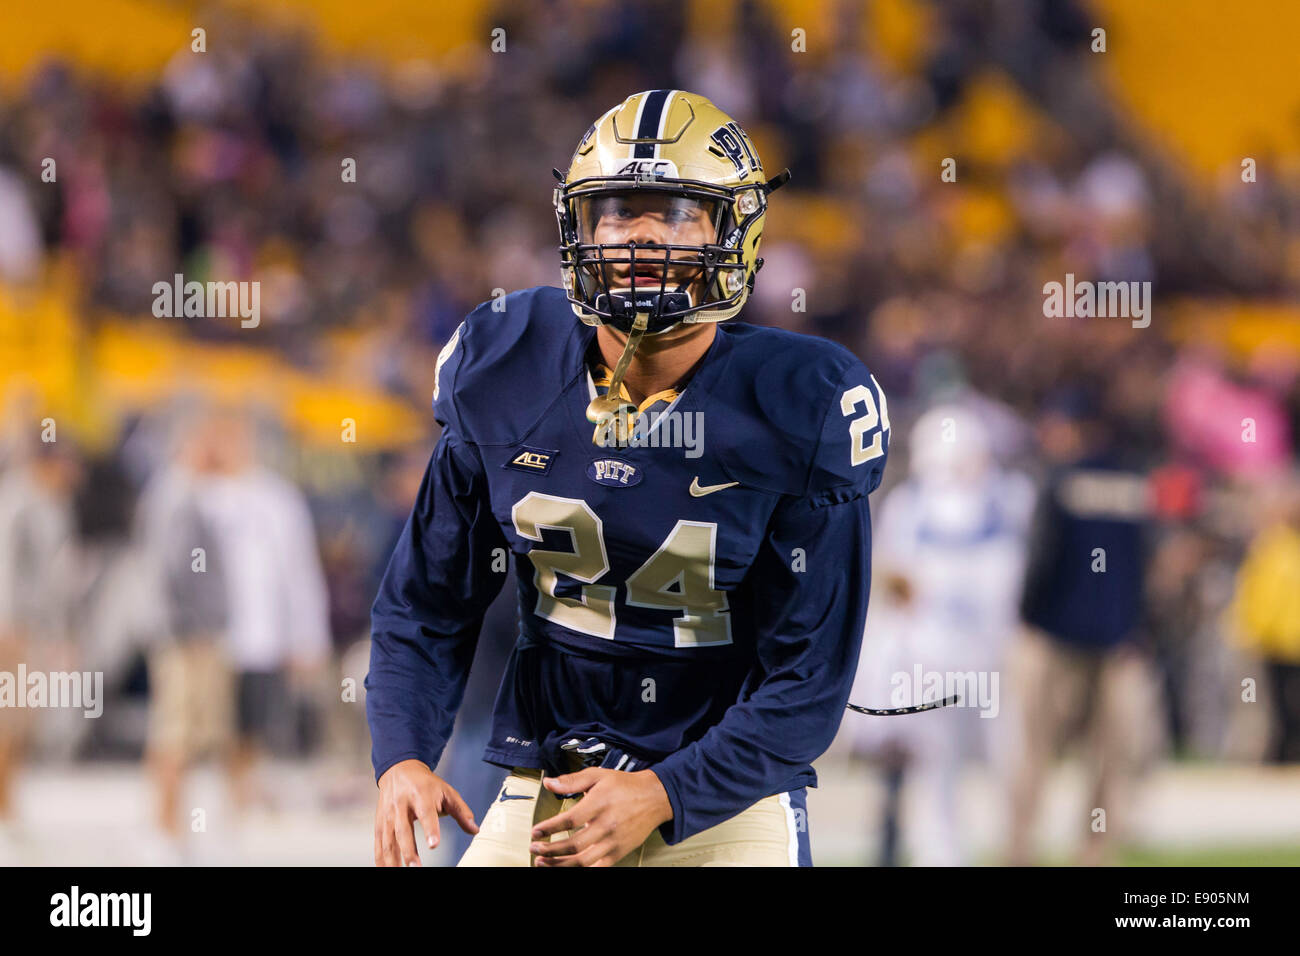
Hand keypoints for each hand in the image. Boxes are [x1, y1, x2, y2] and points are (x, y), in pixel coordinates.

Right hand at [374, 759, 477, 866]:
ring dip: (392, 859)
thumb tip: (475, 830)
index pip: (426, 813)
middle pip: (403, 830)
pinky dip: (380, 859)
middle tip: (416, 868)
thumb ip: (461, 811)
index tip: (434, 844)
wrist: (400, 770)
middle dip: (408, 851)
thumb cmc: (427, 784)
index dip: (430, 829)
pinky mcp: (380, 822)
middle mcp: (401, 805)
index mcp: (421, 795)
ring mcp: (388, 815)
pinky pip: (379, 843)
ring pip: (388, 840)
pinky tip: (386, 870)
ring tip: (399, 873)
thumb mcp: (447, 792)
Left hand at [529, 768, 672, 866]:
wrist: (655, 797)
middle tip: (534, 849)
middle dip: (550, 850)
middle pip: (574, 844)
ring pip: (583, 861)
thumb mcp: (598, 775)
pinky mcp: (619, 852)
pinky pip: (598, 868)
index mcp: (600, 803)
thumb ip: (572, 781)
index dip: (550, 828)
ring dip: (560, 865)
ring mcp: (614, 841)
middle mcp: (607, 825)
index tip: (535, 831)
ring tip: (543, 863)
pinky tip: (567, 868)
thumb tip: (549, 783)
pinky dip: (581, 871)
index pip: (570, 820)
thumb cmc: (624, 786)